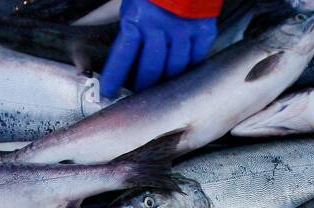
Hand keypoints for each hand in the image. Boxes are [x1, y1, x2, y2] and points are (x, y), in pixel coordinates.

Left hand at [101, 0, 217, 96]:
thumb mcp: (132, 2)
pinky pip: (197, 58)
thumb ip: (126, 25)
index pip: (123, 56)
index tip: (109, 91)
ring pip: (175, 68)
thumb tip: (118, 53)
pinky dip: (189, 67)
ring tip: (160, 87)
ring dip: (166, 80)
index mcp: (138, 18)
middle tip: (139, 92)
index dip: (115, 77)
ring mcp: (185, 29)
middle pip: (151, 68)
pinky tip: (183, 71)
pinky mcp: (204, 29)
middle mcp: (160, 27)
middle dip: (143, 84)